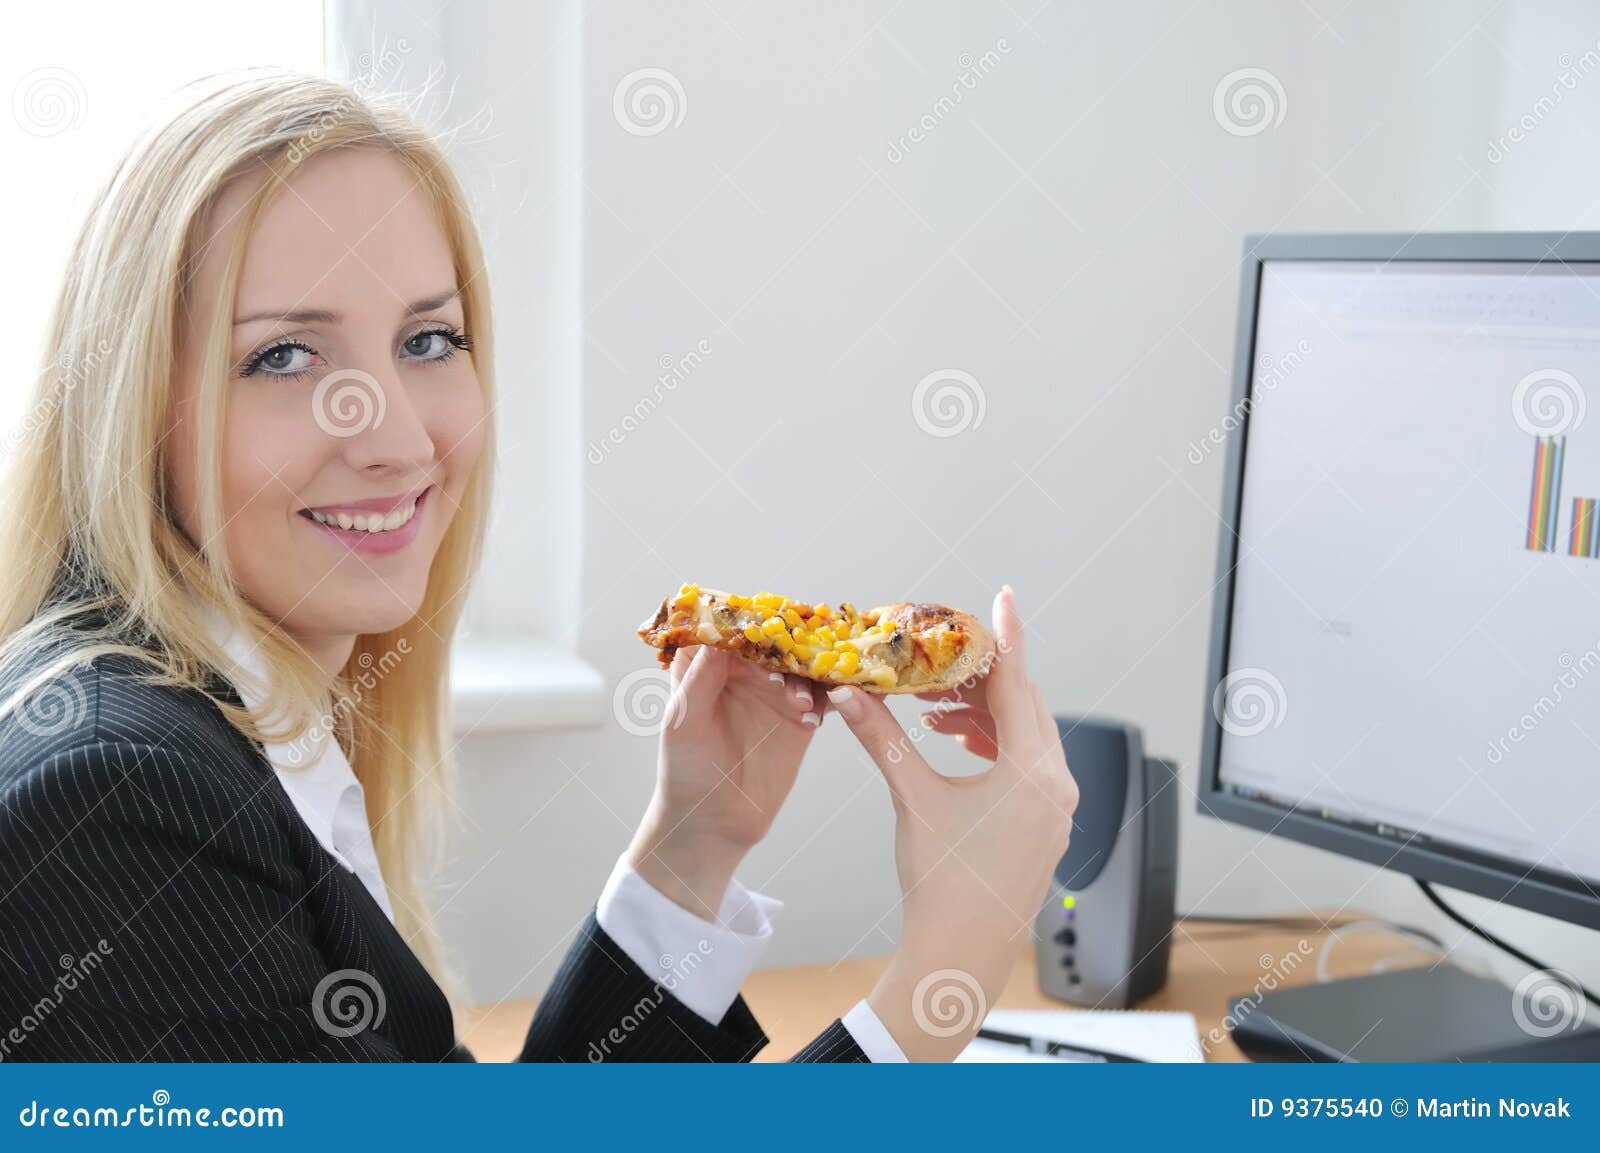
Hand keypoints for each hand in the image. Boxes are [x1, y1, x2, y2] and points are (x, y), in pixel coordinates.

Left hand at [626, 645, 823, 921]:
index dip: (749, 618)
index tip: (767, 621)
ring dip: (807, 673)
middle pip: (774, 639)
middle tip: (796, 655)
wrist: (712, 824)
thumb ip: (700, 678)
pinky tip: (817, 715)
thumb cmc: (684, 771)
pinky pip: (822, 696)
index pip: (730, 627)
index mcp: (706, 663)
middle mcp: (743, 671)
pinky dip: (828, 696)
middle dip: (789, 642)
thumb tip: (719, 636)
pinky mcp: (799, 719)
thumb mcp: (682, 722)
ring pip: (801, 664)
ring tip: (797, 702)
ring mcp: (774, 693)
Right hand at [825, 586, 1077, 1060]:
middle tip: (942, 662)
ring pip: (1027, 736)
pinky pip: (1030, 766)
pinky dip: (996, 747)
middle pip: (1025, 706)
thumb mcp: (913, 799)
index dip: (1005, 635)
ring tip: (936, 712)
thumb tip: (852, 697)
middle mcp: (1057, 786)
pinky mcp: (1047, 827)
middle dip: (981, 679)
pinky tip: (959, 747)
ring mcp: (1057, 809)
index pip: (1017, 683)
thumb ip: (883, 740)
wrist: (960, 955)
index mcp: (1032, 771)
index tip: (1003, 598)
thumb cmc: (943, 884)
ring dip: (984, 716)